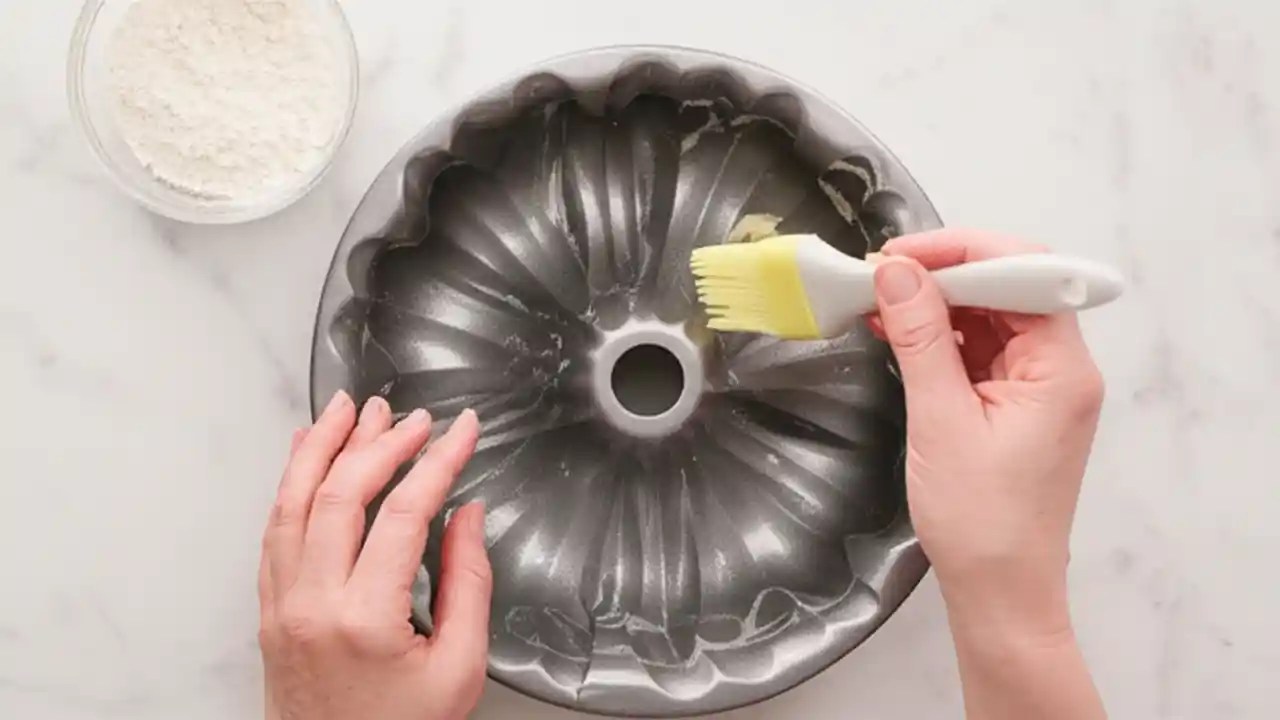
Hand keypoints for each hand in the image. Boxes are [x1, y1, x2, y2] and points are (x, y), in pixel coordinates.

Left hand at [258, 392, 489, 719]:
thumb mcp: (459, 669)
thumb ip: (468, 585)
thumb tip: (465, 514)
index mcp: (364, 619)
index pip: (402, 513)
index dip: (437, 462)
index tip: (462, 431)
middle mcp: (312, 604)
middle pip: (339, 494)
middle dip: (379, 443)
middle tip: (411, 415)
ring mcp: (282, 605)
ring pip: (294, 502)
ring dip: (323, 446)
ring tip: (350, 407)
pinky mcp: (269, 609)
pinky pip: (273, 528)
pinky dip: (289, 482)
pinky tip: (305, 452)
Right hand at [868, 230, 1104, 636]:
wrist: (1001, 592)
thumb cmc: (982, 522)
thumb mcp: (941, 420)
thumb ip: (921, 338)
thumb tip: (896, 273)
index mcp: (1061, 368)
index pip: (1022, 271)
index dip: (960, 251)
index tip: (899, 255)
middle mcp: (1062, 368)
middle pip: (1008, 287)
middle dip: (943, 273)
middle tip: (878, 275)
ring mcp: (1041, 386)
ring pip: (991, 316)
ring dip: (936, 304)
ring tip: (876, 302)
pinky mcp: (1018, 404)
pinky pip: (981, 349)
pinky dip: (940, 337)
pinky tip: (897, 332)